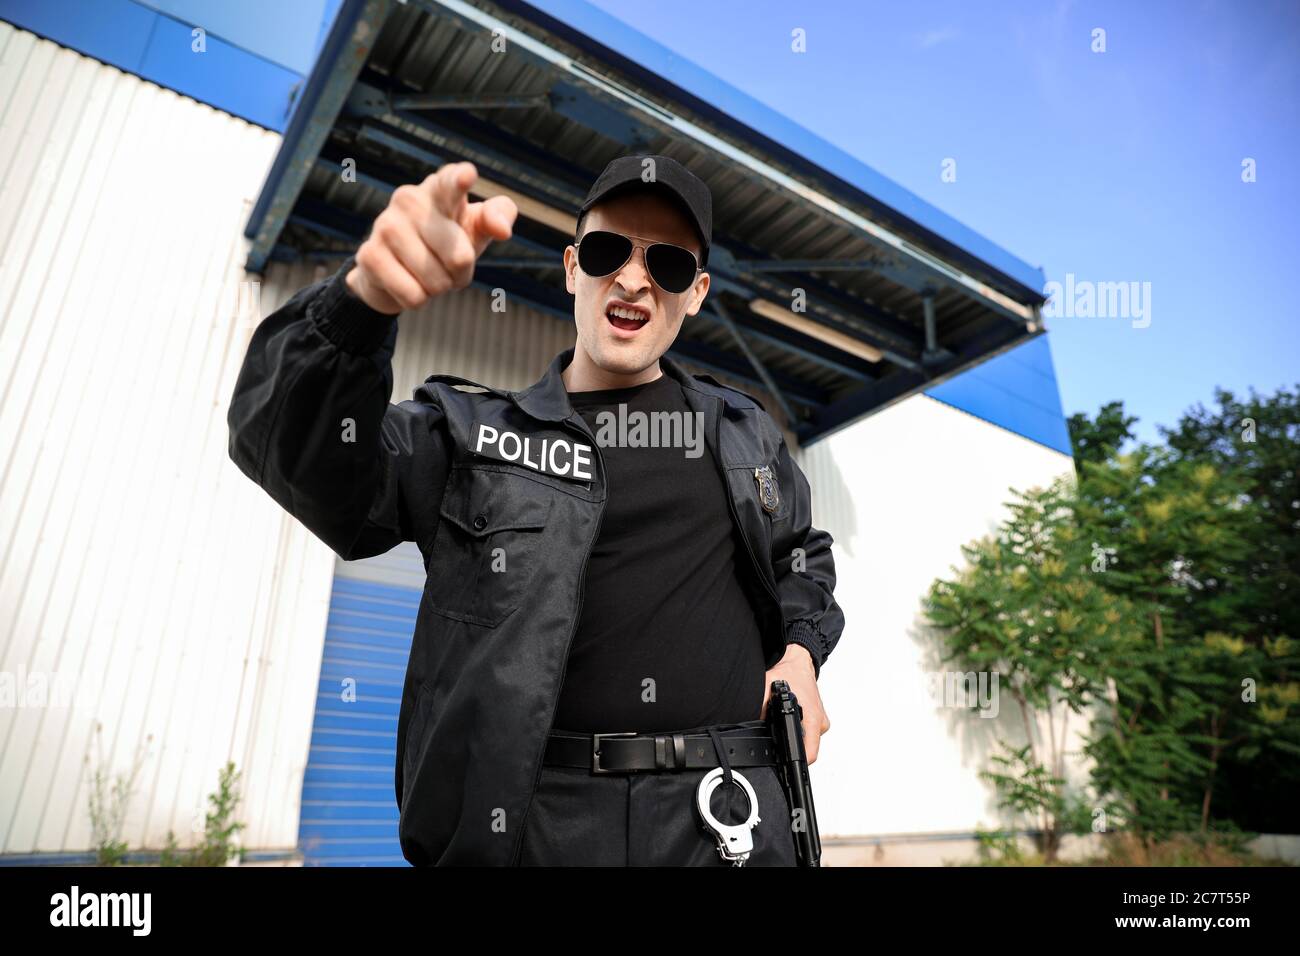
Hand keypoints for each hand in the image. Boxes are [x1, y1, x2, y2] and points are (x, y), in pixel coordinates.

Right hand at [346, 161, 517, 314]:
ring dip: (439, 287)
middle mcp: (409, 199)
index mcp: (439, 189)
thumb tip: (503, 230)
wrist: (397, 269)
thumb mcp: (475, 227)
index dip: (459, 181)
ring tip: (427, 272)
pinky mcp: (369, 255)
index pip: (451, 182)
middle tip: (449, 266)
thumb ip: (497, 217)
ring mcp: (385, 225)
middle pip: (459, 258)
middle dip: (461, 273)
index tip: (467, 176)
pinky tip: (407, 283)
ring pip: (436, 281)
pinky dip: (418, 299)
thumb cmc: (447, 241)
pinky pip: (413, 296)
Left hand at [759, 644, 829, 763]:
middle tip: (778, 732)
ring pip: (807, 740)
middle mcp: (820, 721)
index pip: (809, 753)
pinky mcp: (819, 719)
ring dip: (795, 735)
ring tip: (784, 721)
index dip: (795, 762)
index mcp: (812, 716)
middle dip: (790, 745)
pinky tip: (790, 718)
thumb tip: (754, 722)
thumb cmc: (789, 673)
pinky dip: (798, 728)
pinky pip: (808, 732)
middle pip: (806, 749)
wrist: (799, 662)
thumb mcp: (768, 688)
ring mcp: (821, 721)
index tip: (786, 766)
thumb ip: (761, 707)